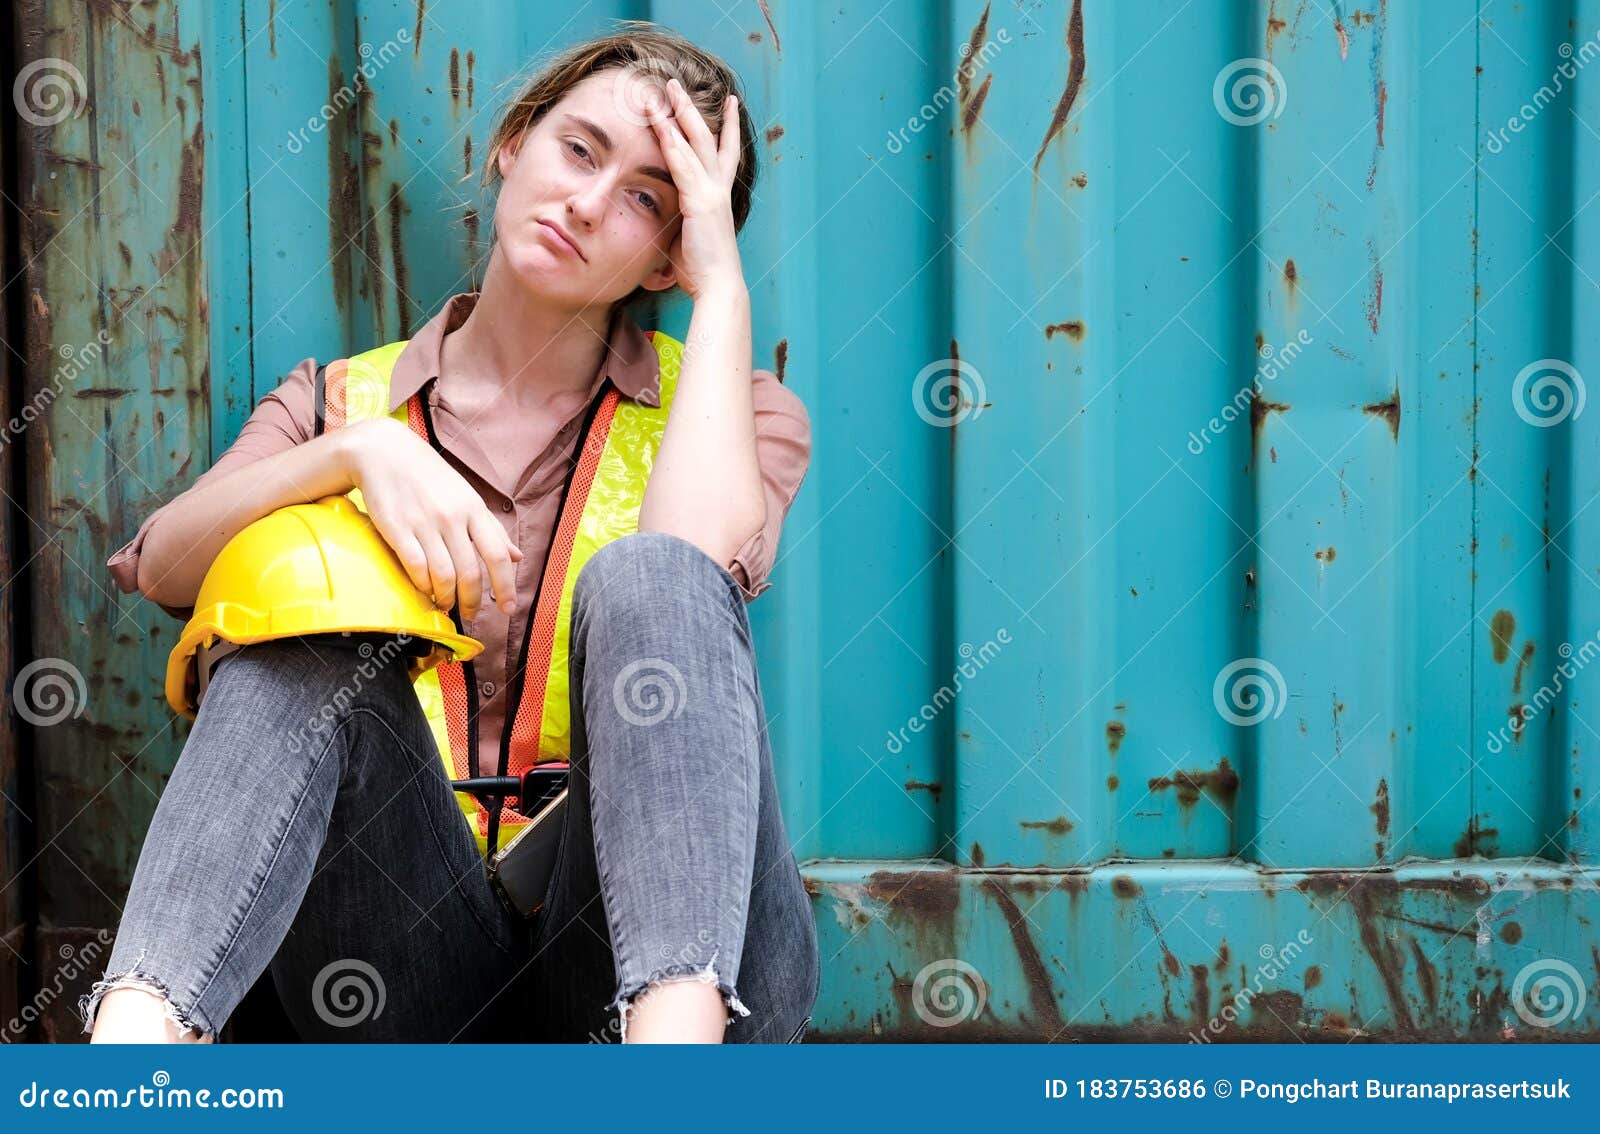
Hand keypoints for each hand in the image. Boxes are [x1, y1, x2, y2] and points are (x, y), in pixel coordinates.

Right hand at [340, 417, 522, 621]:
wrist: (383, 452)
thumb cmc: (429, 476)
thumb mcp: (466, 496)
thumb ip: (492, 529)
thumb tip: (518, 557)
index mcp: (473, 509)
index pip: (497, 555)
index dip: (506, 586)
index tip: (507, 608)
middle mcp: (452, 517)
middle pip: (470, 572)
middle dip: (473, 600)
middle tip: (471, 613)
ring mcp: (424, 523)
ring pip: (444, 575)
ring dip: (447, 598)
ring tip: (447, 604)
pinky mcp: (396, 528)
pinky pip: (415, 567)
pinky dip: (423, 585)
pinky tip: (426, 589)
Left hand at [646, 78, 743, 300]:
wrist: (718, 287)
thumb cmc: (702, 271)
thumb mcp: (688, 237)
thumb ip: (680, 219)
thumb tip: (664, 219)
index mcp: (719, 196)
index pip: (724, 153)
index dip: (727, 127)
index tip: (729, 104)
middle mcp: (719, 188)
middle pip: (707, 137)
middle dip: (692, 109)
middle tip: (678, 84)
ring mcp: (711, 193)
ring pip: (694, 143)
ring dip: (679, 113)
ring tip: (666, 89)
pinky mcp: (700, 202)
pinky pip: (682, 165)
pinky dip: (671, 143)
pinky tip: (660, 123)